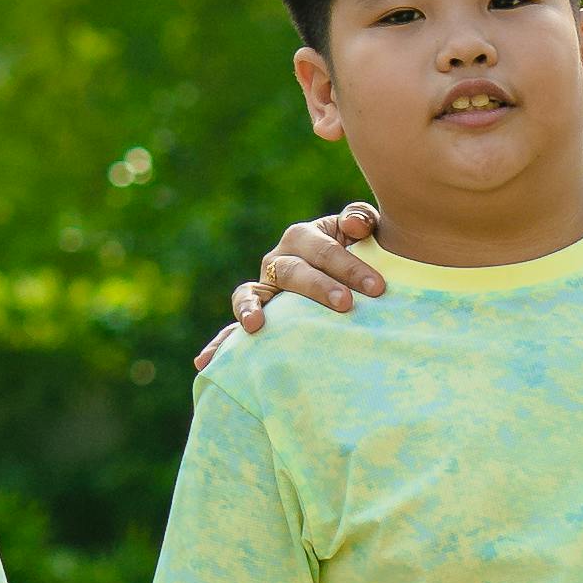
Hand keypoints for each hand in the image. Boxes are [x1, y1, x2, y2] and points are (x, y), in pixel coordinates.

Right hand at [201, 208, 390, 364]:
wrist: (351, 277)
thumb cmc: (361, 252)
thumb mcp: (364, 232)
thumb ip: (361, 220)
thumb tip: (354, 227)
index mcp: (303, 237)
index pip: (324, 250)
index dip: (350, 267)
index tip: (377, 288)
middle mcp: (278, 260)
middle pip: (292, 271)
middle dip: (318, 287)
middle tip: (345, 304)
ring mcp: (263, 288)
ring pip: (252, 293)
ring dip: (252, 308)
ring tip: (255, 326)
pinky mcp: (257, 315)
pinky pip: (232, 328)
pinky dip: (219, 343)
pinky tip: (204, 362)